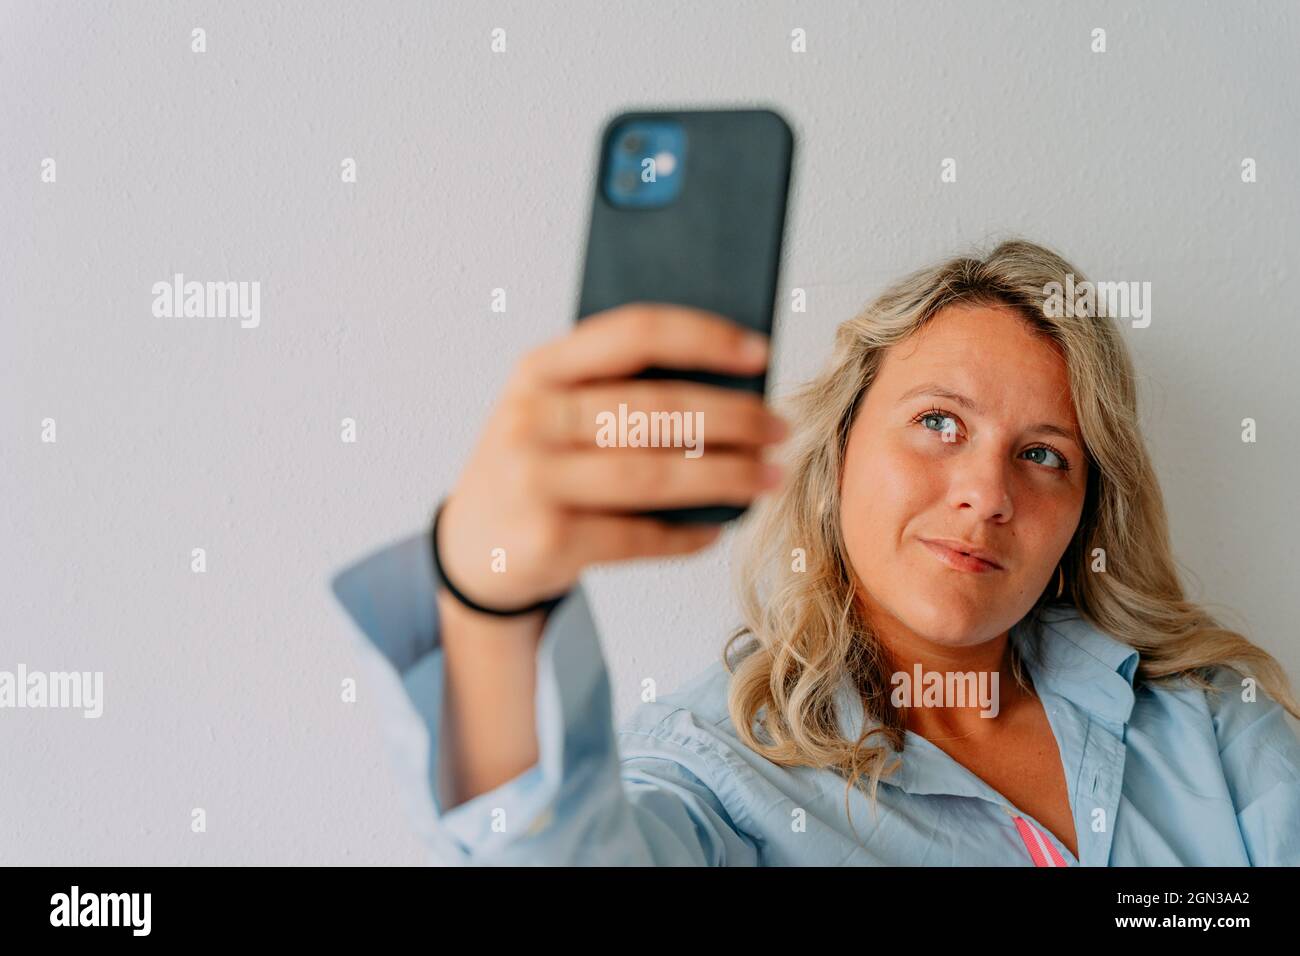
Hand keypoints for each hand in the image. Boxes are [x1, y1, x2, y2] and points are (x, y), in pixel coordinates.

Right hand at [435, 302, 787, 608]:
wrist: (470, 552)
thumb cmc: (534, 468)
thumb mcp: (552, 412)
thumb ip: (614, 390)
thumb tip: (729, 386)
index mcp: (539, 369)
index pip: (634, 334)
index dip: (705, 338)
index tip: (760, 353)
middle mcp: (531, 418)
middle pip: (656, 408)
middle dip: (734, 418)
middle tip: (779, 427)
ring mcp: (534, 481)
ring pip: (655, 474)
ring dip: (726, 477)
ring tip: (769, 477)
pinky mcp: (547, 540)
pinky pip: (639, 536)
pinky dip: (686, 536)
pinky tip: (715, 529)